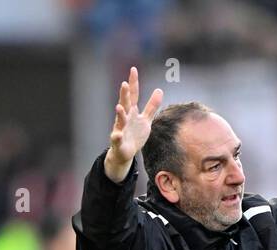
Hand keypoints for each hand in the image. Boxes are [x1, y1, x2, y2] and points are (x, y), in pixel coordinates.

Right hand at [105, 66, 163, 181]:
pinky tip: (117, 134)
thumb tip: (160, 90)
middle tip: (125, 84)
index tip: (133, 69)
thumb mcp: (145, 119)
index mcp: (132, 112)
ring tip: (119, 107)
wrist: (125, 152)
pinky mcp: (118, 141)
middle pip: (125, 104)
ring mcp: (120, 129)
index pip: (133, 95)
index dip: (134, 82)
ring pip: (119, 120)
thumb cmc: (134, 134)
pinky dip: (116, 136)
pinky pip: (116, 138)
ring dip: (119, 114)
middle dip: (125, 94)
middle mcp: (124, 118)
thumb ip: (152, 106)